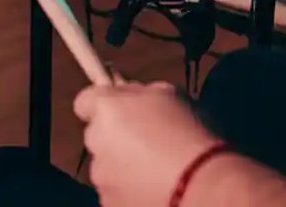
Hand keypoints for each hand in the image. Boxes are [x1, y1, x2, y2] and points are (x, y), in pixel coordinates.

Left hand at [73, 81, 220, 206]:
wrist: (201, 186)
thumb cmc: (190, 134)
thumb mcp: (170, 95)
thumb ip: (139, 92)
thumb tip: (124, 90)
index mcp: (107, 109)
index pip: (85, 100)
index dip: (103, 103)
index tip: (122, 109)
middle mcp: (96, 141)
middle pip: (98, 134)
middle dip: (116, 136)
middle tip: (149, 141)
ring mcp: (100, 175)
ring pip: (107, 165)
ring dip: (123, 164)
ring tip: (158, 170)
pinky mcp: (108, 202)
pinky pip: (116, 190)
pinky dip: (130, 189)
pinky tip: (157, 188)